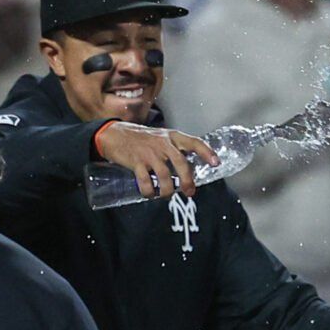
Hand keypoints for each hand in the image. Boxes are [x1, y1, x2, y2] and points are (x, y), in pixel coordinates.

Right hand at [94, 121, 218, 199]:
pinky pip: (145, 182)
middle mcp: (162, 143)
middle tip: (189, 192)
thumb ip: (173, 149)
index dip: (206, 152)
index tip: (216, 163)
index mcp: (171, 136)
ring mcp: (149, 153)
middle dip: (187, 181)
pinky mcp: (136, 162)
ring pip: (164, 176)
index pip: (194, 142)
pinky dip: (148, 192)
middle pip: (181, 163)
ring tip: (165, 194)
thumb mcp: (160, 137)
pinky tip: (149, 194)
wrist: (114, 135)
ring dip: (166, 190)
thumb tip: (187, 170)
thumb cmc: (140, 138)